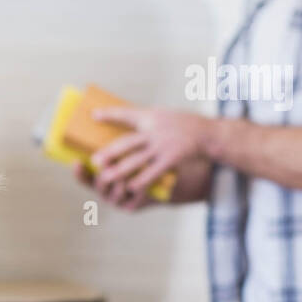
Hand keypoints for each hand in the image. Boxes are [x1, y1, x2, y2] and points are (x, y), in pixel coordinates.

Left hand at [87, 106, 209, 209]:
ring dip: (121, 171)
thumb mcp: (160, 115)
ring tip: (107, 179)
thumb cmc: (180, 124)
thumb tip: (115, 116)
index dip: (111, 114)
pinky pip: (154, 172)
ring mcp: (163, 146)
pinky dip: (141, 180)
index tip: (94, 115)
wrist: (208, 133)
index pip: (128, 114)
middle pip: (128, 143)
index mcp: (151, 118)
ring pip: (137, 160)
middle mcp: (155, 132)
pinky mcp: (172, 159)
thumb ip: (140, 117)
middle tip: (95, 161)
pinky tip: (131, 188)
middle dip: (111, 152)